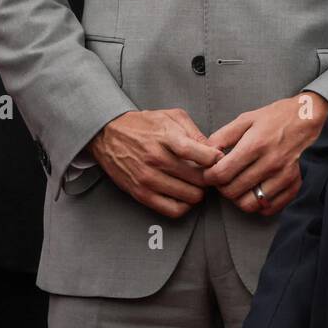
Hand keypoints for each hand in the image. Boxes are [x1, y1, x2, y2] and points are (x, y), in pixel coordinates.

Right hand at [90, 108, 222, 217]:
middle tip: (208, 173)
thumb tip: (214, 151)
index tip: (218, 159)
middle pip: (198, 179)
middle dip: (209, 177)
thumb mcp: (171, 117)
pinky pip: (173, 210)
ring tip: (196, 183)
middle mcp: (156, 159)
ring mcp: (148, 178)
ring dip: (198, 192)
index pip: (199, 154)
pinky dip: (185, 205)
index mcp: (166, 137)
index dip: (215, 159)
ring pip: (190, 196)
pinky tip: (184, 195)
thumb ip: (195, 132)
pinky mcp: (141, 194)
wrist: (109, 134)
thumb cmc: (145, 124)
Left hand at [203, 92, 327, 215]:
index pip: (222, 174)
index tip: (209, 173)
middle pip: (233, 191)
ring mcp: (284, 176)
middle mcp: (270, 163)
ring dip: (239, 198)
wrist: (307, 117)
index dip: (210, 177)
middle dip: (222, 187)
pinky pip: (270, 208)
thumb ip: (222, 136)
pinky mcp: (294, 184)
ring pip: (250, 204)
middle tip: (223, 179)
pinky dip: (259, 204)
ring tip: (238, 186)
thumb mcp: (246, 119)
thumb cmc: (275, 118)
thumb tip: (206, 154)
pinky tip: (255, 190)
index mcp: (255, 145)